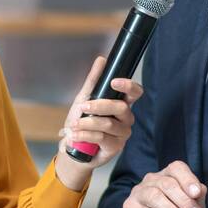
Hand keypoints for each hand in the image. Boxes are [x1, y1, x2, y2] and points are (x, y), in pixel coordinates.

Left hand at [55, 56, 141, 187]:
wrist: (72, 147)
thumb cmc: (81, 122)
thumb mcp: (83, 99)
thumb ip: (94, 81)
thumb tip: (102, 60)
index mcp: (121, 103)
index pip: (135, 93)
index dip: (129, 86)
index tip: (114, 81)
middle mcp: (126, 118)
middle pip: (121, 108)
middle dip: (99, 106)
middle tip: (83, 106)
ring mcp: (122, 133)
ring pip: (109, 124)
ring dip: (87, 123)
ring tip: (74, 124)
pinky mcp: (116, 147)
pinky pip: (102, 138)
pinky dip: (85, 134)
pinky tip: (75, 134)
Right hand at [123, 160, 205, 207]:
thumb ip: (197, 200)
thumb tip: (201, 189)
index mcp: (168, 176)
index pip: (176, 168)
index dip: (187, 179)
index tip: (197, 193)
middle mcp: (151, 181)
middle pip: (167, 183)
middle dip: (184, 201)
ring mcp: (138, 193)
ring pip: (155, 196)